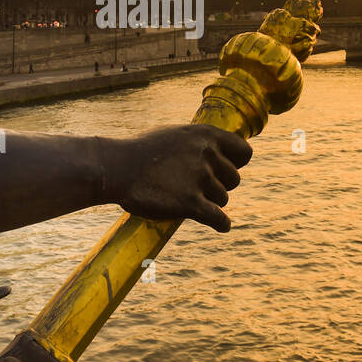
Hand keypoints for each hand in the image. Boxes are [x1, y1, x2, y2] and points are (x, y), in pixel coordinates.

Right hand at [103, 125, 252, 231]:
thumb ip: (200, 142)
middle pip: (234, 180)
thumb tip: (219, 150)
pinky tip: (221, 226)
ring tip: (186, 199)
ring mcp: (199, 178)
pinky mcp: (190, 203)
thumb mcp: (175, 135)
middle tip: (198, 187)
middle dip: (220, 185)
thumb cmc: (142, 151)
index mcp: (206, 135)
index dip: (236, 163)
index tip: (225, 170)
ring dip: (210, 202)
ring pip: (223, 199)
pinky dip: (221, 224)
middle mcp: (207, 154)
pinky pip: (219, 219)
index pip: (244, 152)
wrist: (117, 168)